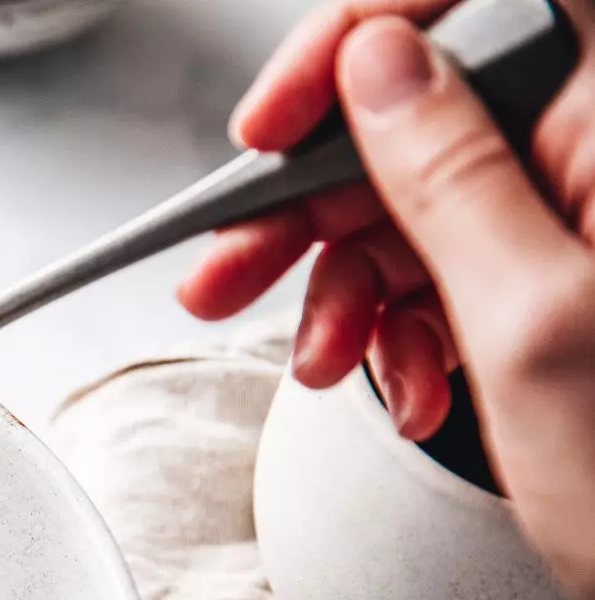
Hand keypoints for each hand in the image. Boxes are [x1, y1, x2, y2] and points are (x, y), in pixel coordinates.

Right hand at [178, 0, 594, 599]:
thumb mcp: (532, 323)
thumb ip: (450, 175)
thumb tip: (377, 64)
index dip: (364, 31)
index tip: (280, 114)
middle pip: (427, 103)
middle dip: (316, 193)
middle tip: (228, 266)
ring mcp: (588, 215)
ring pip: (421, 196)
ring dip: (343, 279)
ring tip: (315, 358)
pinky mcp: (568, 276)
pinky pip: (451, 263)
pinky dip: (400, 322)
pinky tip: (397, 378)